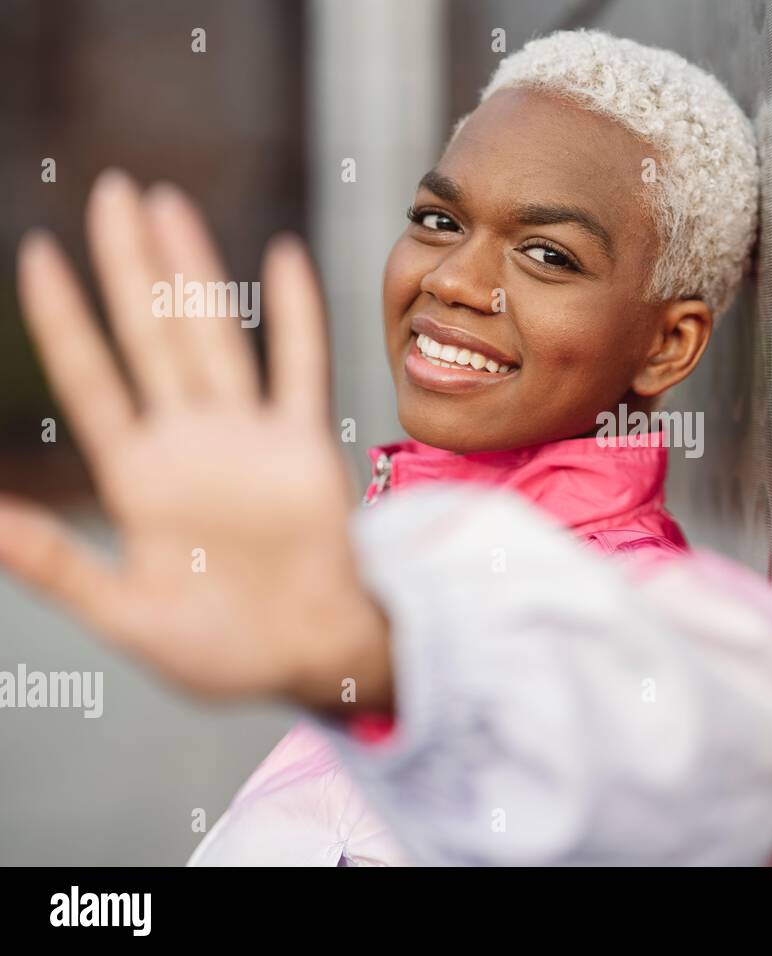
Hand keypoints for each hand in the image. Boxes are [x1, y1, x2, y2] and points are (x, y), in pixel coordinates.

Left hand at [0, 170, 390, 713]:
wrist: (309, 657)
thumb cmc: (221, 650)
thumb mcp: (126, 613)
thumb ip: (59, 563)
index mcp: (140, 477)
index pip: (91, 381)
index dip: (63, 322)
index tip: (38, 256)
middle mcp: (190, 442)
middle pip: (150, 336)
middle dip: (128, 266)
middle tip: (109, 191)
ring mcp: (248, 438)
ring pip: (214, 337)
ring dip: (193, 271)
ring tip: (166, 204)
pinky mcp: (304, 448)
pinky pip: (299, 370)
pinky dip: (295, 317)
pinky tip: (282, 259)